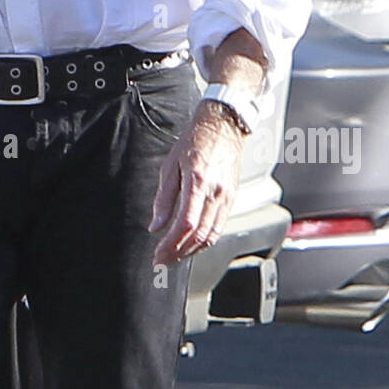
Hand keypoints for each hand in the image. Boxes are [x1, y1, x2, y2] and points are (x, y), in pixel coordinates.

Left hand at [149, 101, 246, 265]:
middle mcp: (216, 193)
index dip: (171, 245)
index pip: (185, 224)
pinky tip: (194, 244)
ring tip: (176, 257)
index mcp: (198, 183)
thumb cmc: (196, 141)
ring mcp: (227, 198)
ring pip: (212, 235)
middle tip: (164, 262)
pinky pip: (220, 227)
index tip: (158, 255)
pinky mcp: (232, 199)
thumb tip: (156, 224)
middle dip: (179, 254)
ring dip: (193, 251)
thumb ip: (164, 198)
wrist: (224, 127)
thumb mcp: (170, 165)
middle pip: (199, 235)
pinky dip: (206, 240)